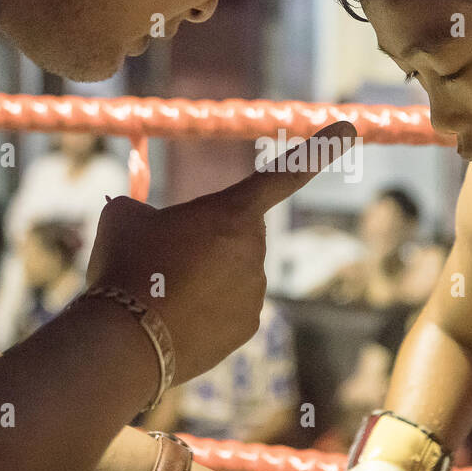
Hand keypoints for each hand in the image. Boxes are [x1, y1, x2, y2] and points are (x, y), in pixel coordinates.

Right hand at [85, 121, 355, 382]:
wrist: (124, 342)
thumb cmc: (123, 267)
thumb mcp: (122, 218)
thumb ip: (141, 209)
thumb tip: (139, 215)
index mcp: (232, 211)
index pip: (284, 172)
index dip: (319, 149)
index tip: (348, 128)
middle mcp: (254, 249)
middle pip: (237, 232)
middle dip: (209, 239)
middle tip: (162, 258)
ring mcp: (255, 291)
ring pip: (231, 272)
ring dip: (203, 276)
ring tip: (160, 292)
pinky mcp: (248, 327)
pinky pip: (228, 307)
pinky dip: (205, 310)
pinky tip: (174, 319)